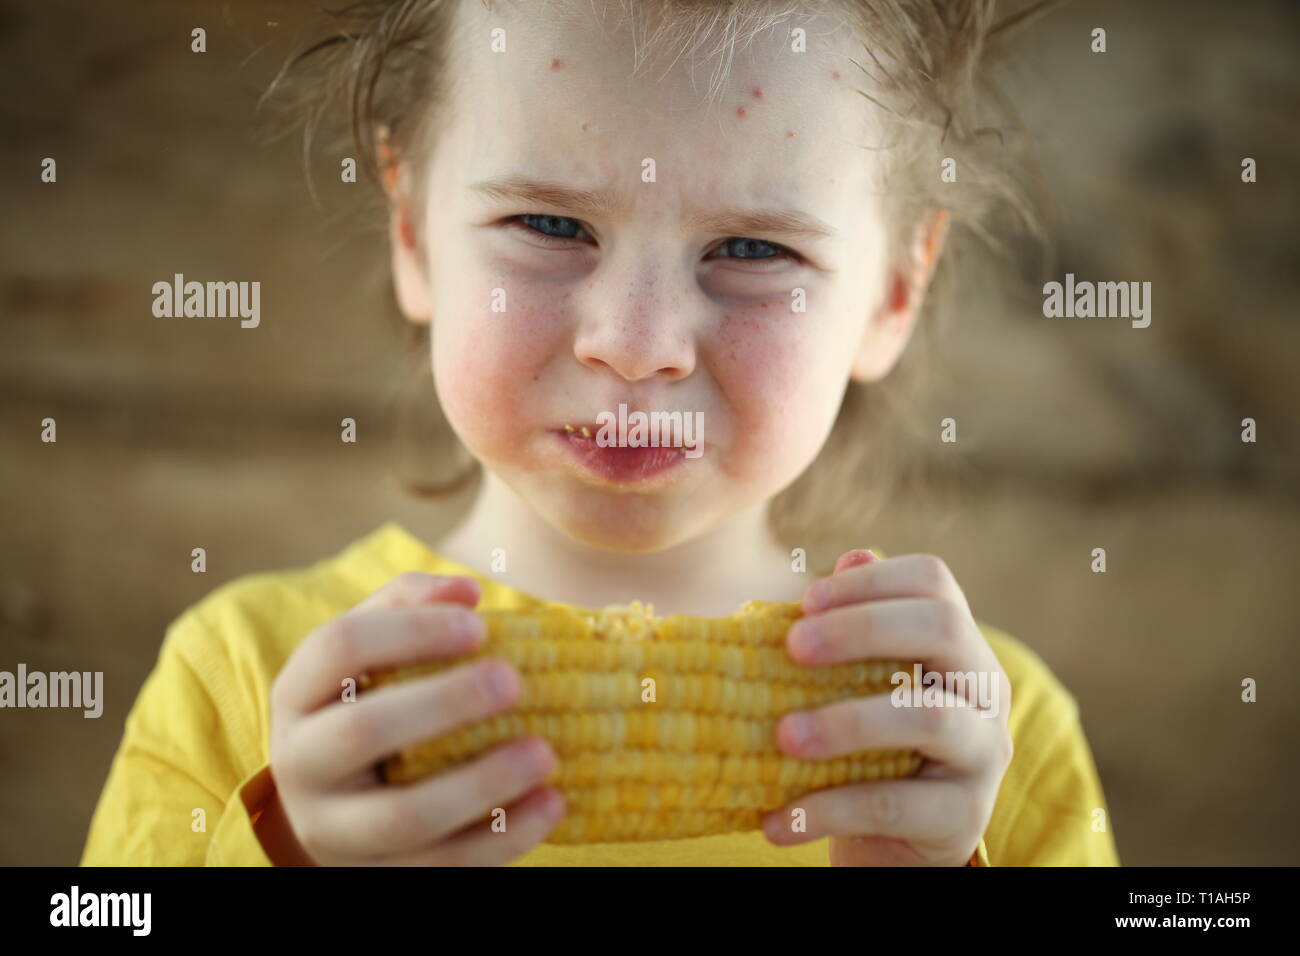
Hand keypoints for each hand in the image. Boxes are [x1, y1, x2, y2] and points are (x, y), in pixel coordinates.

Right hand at [268, 572, 564, 864]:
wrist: (334, 806)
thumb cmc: (370, 699)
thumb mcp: (372, 650)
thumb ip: (412, 605)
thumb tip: (466, 591)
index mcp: (300, 692)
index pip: (338, 647)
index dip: (410, 631)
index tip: (480, 625)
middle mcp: (302, 763)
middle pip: (361, 732)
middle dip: (443, 703)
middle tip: (513, 681)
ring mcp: (337, 830)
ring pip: (403, 817)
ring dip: (482, 784)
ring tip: (545, 753)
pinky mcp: (380, 876)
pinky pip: (443, 865)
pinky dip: (504, 839)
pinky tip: (553, 803)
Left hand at [761, 550, 1012, 865]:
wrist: (891, 845)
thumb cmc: (864, 747)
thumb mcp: (857, 686)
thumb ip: (852, 628)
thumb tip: (850, 557)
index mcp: (956, 644)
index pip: (933, 583)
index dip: (871, 582)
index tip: (806, 599)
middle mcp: (984, 687)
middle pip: (944, 628)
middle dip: (863, 628)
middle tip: (792, 648)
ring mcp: (984, 752)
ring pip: (930, 717)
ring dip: (846, 721)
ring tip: (782, 736)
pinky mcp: (966, 816)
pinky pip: (896, 804)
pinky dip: (829, 809)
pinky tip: (778, 821)